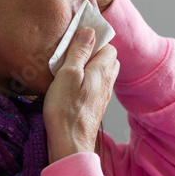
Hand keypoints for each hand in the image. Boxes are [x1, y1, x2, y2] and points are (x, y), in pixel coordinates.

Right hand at [43, 26, 120, 163]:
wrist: (70, 144)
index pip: (108, 46)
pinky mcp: (95, 107)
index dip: (94, 39)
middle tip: (72, 52)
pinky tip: (71, 85)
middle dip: (93, 52)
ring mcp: (102, 96)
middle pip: (108, 59)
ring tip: (70, 68)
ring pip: (102, 74)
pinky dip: (86, 81)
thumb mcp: (68, 74)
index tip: (77, 38)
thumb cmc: (66, 110)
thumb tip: (89, 31)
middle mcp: (107, 83)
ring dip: (89, 67)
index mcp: (103, 71)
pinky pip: (95, 86)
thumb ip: (79, 51)